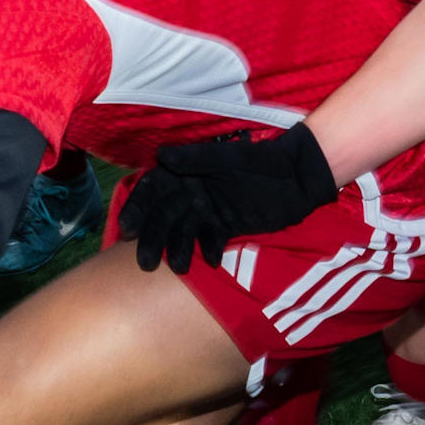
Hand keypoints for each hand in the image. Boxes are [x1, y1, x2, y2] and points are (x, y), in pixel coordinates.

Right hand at [122, 126, 336, 274]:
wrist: (296, 177)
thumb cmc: (261, 160)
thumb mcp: (229, 157)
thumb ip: (196, 158)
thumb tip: (161, 155)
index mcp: (184, 173)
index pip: (152, 191)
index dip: (137, 208)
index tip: (128, 228)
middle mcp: (190, 194)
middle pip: (163, 218)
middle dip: (153, 239)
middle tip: (145, 262)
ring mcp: (206, 212)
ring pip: (183, 234)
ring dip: (178, 251)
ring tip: (179, 268)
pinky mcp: (224, 227)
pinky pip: (210, 242)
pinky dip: (208, 252)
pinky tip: (211, 261)